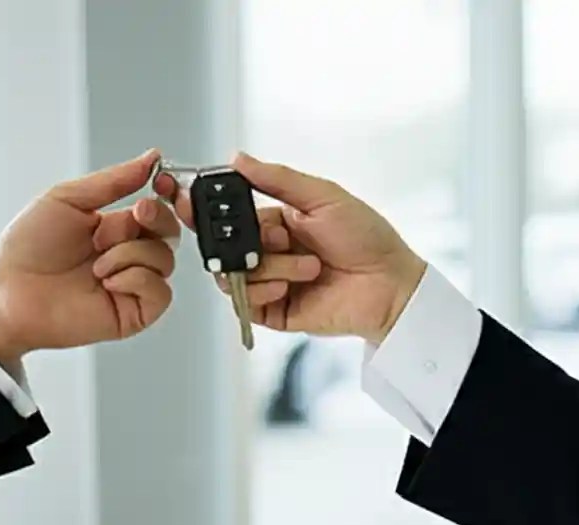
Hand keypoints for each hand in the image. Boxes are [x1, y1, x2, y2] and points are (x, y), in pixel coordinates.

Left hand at [0, 149, 179, 365]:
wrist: (6, 292)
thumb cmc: (25, 249)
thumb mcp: (68, 199)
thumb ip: (114, 180)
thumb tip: (150, 159)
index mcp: (112, 228)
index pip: (156, 210)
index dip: (164, 196)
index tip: (161, 181)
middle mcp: (124, 255)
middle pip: (169, 233)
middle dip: (156, 219)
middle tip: (134, 216)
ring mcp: (129, 285)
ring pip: (165, 260)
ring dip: (131, 253)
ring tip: (97, 263)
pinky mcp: (132, 313)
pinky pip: (160, 293)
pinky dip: (137, 280)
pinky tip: (108, 282)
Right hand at [155, 152, 425, 343]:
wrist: (390, 285)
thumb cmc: (367, 238)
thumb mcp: (323, 196)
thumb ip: (277, 178)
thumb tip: (237, 159)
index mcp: (276, 221)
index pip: (229, 215)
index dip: (207, 210)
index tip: (189, 202)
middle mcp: (269, 251)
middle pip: (224, 246)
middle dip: (246, 242)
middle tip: (278, 239)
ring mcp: (270, 282)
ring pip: (234, 273)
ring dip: (270, 267)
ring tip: (308, 266)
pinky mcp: (274, 311)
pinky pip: (245, 302)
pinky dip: (263, 291)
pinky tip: (290, 285)